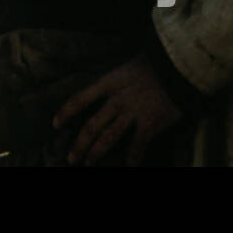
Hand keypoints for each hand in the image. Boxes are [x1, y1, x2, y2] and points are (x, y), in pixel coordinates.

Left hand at [52, 53, 182, 165]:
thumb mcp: (126, 68)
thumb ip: (114, 83)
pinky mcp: (149, 124)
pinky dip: (132, 160)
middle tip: (71, 157)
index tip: (55, 124)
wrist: (177, 67)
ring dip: (96, 153)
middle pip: (91, 126)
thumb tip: (103, 94)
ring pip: (107, 138)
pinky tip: (129, 167)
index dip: (65, 113)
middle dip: (79, 144)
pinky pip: (137, 147)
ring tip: (88, 163)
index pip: (79, 99)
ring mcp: (132, 113)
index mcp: (108, 82)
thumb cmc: (153, 65)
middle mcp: (116, 99)